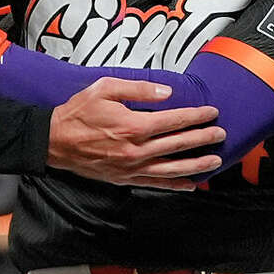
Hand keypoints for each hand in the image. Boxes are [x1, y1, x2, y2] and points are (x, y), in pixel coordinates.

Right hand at [49, 76, 223, 190]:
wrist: (53, 141)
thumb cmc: (77, 113)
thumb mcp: (105, 88)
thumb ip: (139, 89)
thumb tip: (167, 92)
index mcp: (134, 126)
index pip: (175, 120)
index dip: (197, 116)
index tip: (212, 112)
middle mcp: (136, 150)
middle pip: (179, 144)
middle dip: (203, 138)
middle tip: (221, 134)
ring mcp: (132, 167)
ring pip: (173, 168)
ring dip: (197, 164)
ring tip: (215, 161)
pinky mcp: (125, 179)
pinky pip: (156, 183)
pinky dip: (175, 184)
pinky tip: (190, 184)